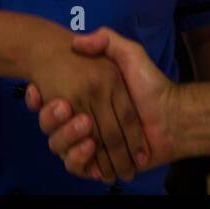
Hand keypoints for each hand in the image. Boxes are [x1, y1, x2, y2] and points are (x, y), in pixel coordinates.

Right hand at [26, 27, 174, 181]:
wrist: (173, 117)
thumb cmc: (151, 85)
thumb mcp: (129, 54)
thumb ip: (106, 41)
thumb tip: (77, 41)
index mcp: (84, 100)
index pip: (52, 101)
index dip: (39, 99)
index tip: (35, 90)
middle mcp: (82, 123)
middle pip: (51, 127)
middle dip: (51, 120)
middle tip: (64, 107)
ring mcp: (89, 145)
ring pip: (60, 149)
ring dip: (66, 139)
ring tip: (86, 130)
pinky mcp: (99, 164)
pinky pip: (78, 167)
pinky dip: (80, 161)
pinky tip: (90, 148)